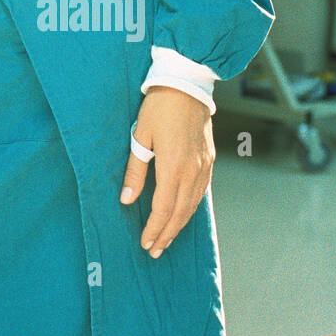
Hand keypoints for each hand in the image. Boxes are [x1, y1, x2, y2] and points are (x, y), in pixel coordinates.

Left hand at [119, 86, 213, 258]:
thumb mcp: (140, 136)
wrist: (187, 85)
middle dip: (167, 234)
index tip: (146, 243)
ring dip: (179, 224)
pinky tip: (182, 214)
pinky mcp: (209, 160)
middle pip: (180, 212)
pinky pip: (201, 192)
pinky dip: (191, 208)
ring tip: (167, 238)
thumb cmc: (159, 107)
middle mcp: (192, 171)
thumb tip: (126, 199)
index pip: (163, 208)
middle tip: (155, 250)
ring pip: (193, 205)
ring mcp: (204, 166)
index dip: (154, 229)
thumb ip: (135, 170)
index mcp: (173, 166)